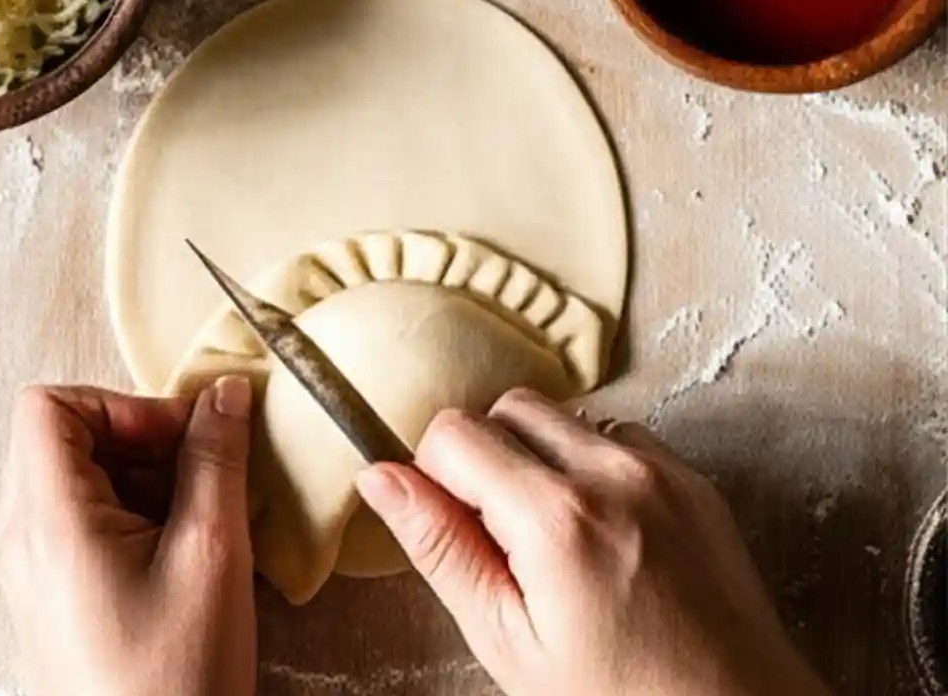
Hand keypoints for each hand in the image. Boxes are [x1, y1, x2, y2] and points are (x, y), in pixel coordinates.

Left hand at [0, 378, 256, 695]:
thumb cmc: (176, 679)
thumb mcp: (211, 556)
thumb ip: (215, 461)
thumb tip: (224, 394)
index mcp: (47, 521)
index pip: (49, 405)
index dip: (121, 405)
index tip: (181, 438)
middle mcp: (24, 539)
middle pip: (64, 438)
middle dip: (141, 441)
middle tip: (202, 475)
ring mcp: (34, 569)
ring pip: (79, 478)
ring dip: (146, 479)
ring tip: (202, 521)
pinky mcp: (55, 594)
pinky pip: (84, 522)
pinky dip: (136, 516)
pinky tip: (184, 553)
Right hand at [355, 388, 831, 695]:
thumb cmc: (618, 695)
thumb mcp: (507, 638)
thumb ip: (440, 547)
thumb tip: (378, 476)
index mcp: (555, 517)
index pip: (453, 432)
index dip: (436, 476)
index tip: (458, 526)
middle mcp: (613, 473)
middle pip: (507, 406)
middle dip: (486, 456)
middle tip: (502, 534)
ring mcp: (662, 470)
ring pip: (563, 416)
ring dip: (542, 458)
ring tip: (556, 539)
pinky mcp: (693, 478)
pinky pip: (619, 436)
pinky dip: (595, 466)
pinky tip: (602, 532)